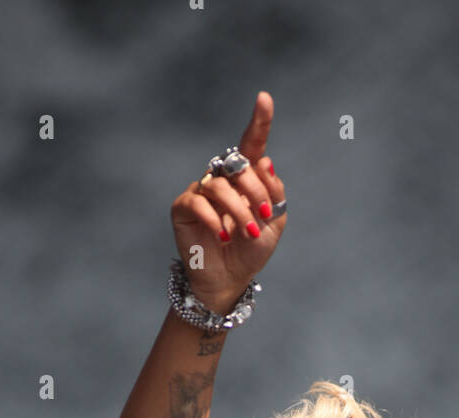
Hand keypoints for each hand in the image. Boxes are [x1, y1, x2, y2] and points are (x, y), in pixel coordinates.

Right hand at [170, 91, 286, 315]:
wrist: (230, 279)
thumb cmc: (251, 250)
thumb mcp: (274, 223)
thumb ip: (274, 192)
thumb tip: (264, 161)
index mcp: (246, 178)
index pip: (252, 144)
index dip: (259, 121)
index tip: (265, 98)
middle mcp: (222, 178)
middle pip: (238, 166)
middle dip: (256, 190)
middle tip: (265, 216)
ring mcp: (202, 191)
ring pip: (220, 186)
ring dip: (239, 210)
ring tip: (247, 233)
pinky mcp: (184, 207)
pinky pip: (198, 202)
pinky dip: (214, 219)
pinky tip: (222, 235)